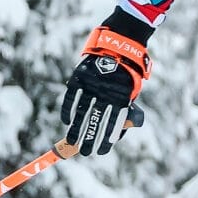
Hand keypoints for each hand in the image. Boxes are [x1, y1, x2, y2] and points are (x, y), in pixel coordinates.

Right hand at [60, 21, 149, 155]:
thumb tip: (117, 136)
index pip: (112, 124)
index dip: (106, 139)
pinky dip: (67, 110)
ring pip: (81, 112)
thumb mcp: (131, 92)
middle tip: (85, 152)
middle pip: (95, 121)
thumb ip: (124, 112)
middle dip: (89, 139)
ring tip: (72, 143)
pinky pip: (71, 97)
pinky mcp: (80, 77)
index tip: (101, 152)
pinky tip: (66, 122)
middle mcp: (106, 92)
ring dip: (76, 129)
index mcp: (121, 97)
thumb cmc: (126, 74)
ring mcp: (91, 85)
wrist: (119, 46)